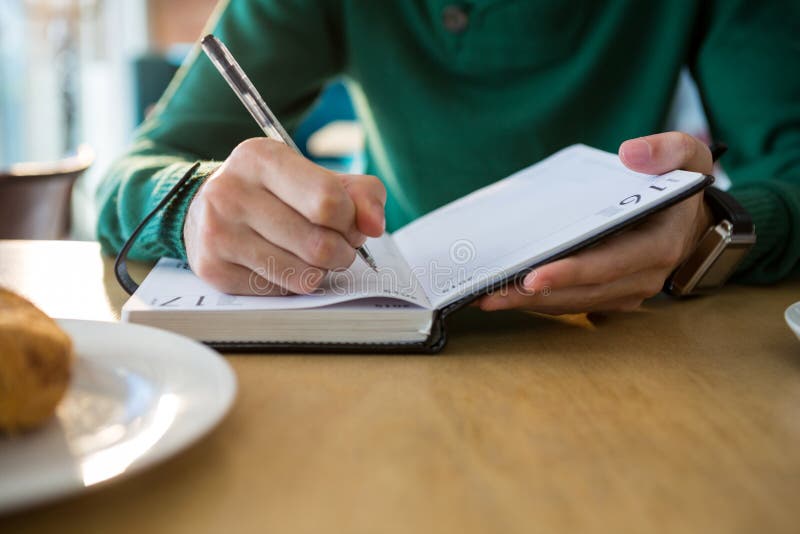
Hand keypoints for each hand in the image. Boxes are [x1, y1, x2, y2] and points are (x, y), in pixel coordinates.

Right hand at [184, 138, 385, 294]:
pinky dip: (293, 283)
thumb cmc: (276, 192)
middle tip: (340, 247)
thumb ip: (361, 194)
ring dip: (322, 272)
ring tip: (315, 257)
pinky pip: (279, 291)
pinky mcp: (213, 268)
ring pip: (302, 275)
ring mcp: (218, 233)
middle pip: (318, 244)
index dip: (352, 221)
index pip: (328, 201)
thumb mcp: (318, 177)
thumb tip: (375, 225)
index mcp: (260, 158)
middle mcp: (231, 192)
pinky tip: (285, 264)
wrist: (207, 207)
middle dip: (343, 252)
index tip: (351, 224)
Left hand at [476, 132, 714, 313]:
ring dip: (530, 303)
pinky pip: (573, 302)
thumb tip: (630, 152)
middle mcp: (644, 276)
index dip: (570, 272)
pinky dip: (540, 301)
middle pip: (582, 291)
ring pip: (573, 302)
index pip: (609, 264)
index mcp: (660, 244)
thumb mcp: (689, 156)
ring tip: (486, 297)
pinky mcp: (611, 295)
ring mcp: (627, 291)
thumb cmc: (681, 186)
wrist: (693, 221)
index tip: (532, 276)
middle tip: (490, 294)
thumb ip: (667, 149)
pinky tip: (506, 293)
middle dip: (535, 295)